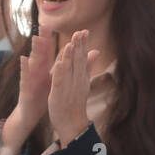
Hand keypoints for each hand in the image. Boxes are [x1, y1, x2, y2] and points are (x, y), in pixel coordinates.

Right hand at [2, 33, 54, 150]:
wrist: (30, 114)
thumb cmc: (43, 95)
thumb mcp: (55, 79)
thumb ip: (64, 64)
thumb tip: (74, 52)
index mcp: (45, 68)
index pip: (51, 51)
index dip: (55, 39)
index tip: (60, 24)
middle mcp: (37, 71)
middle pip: (41, 53)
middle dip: (43, 39)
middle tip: (45, 24)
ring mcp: (30, 78)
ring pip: (33, 62)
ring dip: (34, 51)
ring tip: (35, 37)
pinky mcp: (25, 88)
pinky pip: (25, 77)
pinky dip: (24, 68)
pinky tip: (23, 59)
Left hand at [47, 30, 96, 144]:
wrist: (72, 124)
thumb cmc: (75, 102)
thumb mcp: (83, 81)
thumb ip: (87, 66)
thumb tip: (96, 51)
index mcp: (80, 76)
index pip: (82, 58)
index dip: (83, 44)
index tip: (84, 31)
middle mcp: (76, 80)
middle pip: (78, 61)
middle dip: (79, 46)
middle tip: (80, 32)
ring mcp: (68, 87)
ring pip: (69, 70)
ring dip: (70, 56)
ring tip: (70, 43)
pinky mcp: (58, 94)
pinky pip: (60, 82)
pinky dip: (60, 73)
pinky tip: (59, 63)